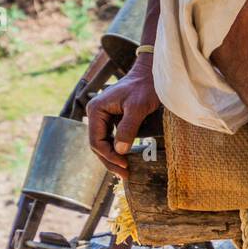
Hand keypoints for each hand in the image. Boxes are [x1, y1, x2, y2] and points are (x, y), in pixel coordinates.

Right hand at [87, 55, 159, 174]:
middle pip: (98, 145)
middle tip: (125, 174)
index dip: (109, 156)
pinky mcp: (112, 118)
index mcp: (96, 110)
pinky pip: (110, 138)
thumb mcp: (137, 107)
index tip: (124, 165)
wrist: (151, 74)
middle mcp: (96, 113)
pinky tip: (125, 158)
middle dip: (110, 160)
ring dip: (113, 158)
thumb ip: (127, 128)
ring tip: (125, 171)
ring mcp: (103, 116)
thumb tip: (119, 151)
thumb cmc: (145, 87)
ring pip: (103, 143)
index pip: (96, 141)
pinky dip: (117, 150)